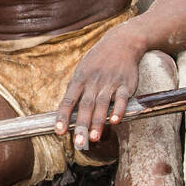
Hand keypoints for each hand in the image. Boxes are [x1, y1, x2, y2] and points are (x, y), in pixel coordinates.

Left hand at [54, 28, 142, 149]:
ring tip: (94, 138)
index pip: (69, 100)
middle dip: (82, 125)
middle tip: (79, 143)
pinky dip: (119, 110)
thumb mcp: (82, 72)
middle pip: (86, 106)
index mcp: (80, 80)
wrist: (122, 42)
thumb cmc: (98, 62)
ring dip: (98, 122)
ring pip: (102, 104)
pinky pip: (122, 98)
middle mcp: (93, 81)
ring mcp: (110, 82)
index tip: (58, 132)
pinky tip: (116, 121)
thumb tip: (66, 115)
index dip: (63, 117)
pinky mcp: (126, 83)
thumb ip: (76, 92)